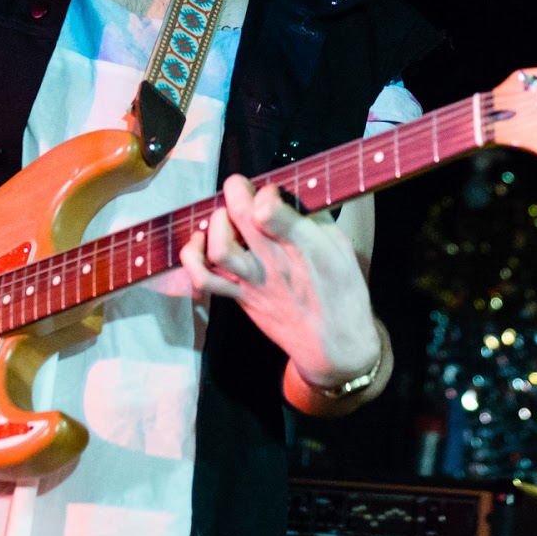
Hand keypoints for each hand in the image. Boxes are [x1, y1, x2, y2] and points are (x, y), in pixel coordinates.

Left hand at [179, 176, 381, 389]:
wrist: (335, 346)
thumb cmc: (343, 292)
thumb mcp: (341, 247)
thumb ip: (314, 217)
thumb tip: (289, 192)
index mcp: (307, 247)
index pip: (270, 210)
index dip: (266, 191)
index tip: (273, 192)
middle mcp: (276, 263)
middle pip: (241, 216)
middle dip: (236, 190)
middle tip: (243, 189)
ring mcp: (254, 282)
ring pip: (219, 247)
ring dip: (217, 223)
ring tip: (228, 218)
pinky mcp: (240, 297)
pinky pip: (204, 279)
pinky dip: (193, 258)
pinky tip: (201, 243)